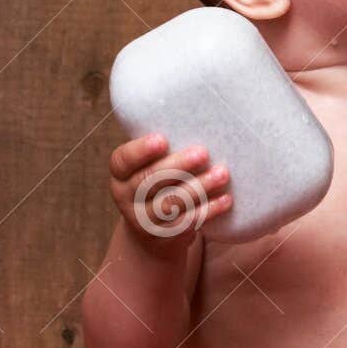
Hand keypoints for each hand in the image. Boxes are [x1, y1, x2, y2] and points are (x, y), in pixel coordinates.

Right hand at [109, 133, 230, 247]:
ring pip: (170, 203)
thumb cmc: (157, 182)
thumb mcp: (149, 165)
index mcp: (120, 173)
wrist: (152, 232)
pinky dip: (208, 210)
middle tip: (203, 153)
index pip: (123, 160)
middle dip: (178, 166)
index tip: (162, 139)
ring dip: (199, 187)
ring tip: (222, 173)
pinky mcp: (164, 236)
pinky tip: (226, 199)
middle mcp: (126, 196)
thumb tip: (201, 112)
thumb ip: (162, 148)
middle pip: (149, 180)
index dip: (141, 150)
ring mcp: (143, 220)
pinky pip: (187, 222)